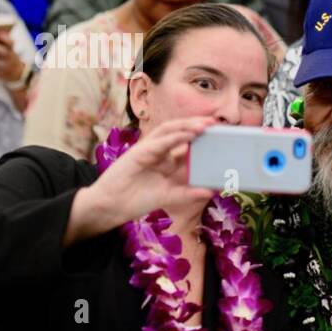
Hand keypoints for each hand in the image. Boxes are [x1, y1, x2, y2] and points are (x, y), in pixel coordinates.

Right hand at [81, 116, 215, 227]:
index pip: (186, 142)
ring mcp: (147, 150)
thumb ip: (189, 193)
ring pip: (169, 131)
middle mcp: (158, 151)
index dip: (202, 137)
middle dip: (197, 125)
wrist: (111, 207)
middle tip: (216, 123)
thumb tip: (211, 191)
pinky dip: (174, 138)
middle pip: (179, 131)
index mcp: (166, 159)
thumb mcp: (169, 197)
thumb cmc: (136, 200)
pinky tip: (188, 136)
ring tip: (205, 125)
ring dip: (187, 126)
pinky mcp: (137, 153)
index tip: (220, 134)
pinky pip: (158, 143)